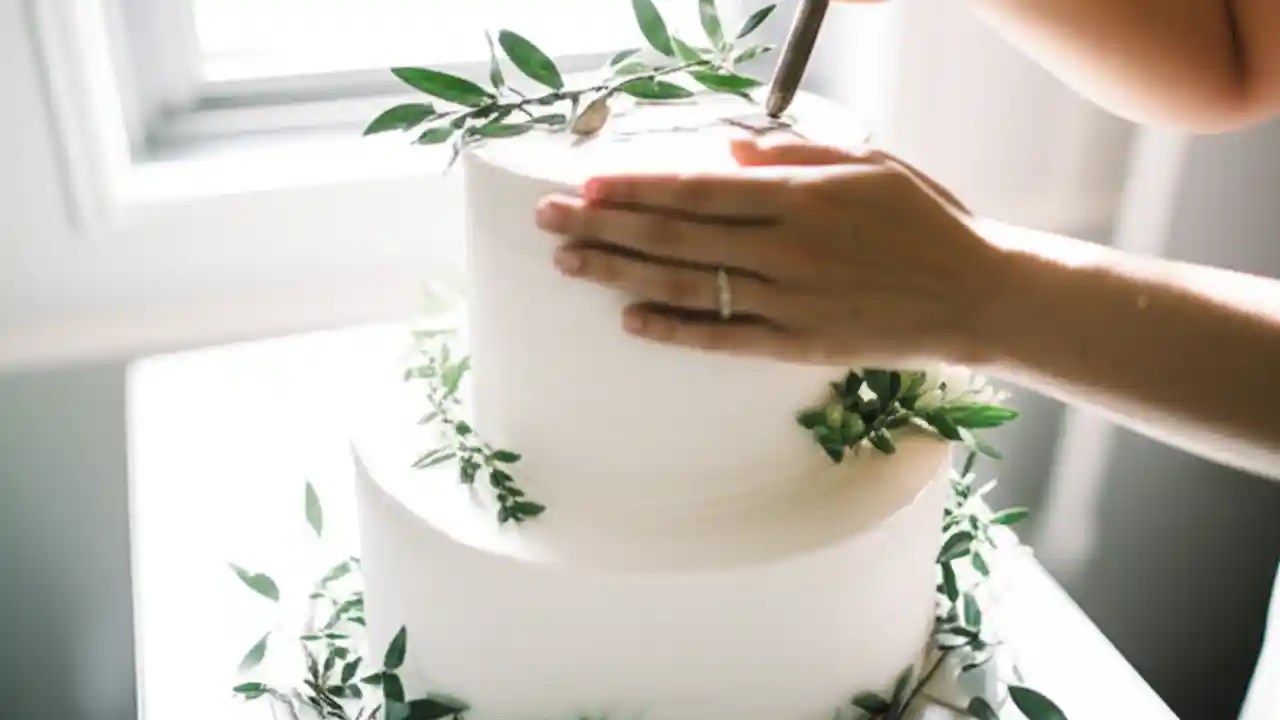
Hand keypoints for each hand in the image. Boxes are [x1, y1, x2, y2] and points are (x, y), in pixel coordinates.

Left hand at [533, 137, 1008, 366]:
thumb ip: (797, 155)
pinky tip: (632, 320)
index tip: (588, 183)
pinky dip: (676, 330)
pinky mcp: (799, 343)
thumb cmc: (926, 222)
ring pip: (688, 285)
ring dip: (622, 273)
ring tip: (570, 263)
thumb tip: (729, 147)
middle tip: (548, 219)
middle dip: (606, 225)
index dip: (637, 186)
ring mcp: (790, 299)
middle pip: (677, 235)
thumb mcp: (871, 166)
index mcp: (801, 196)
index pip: (698, 188)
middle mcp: (786, 247)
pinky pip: (724, 337)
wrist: (978, 294)